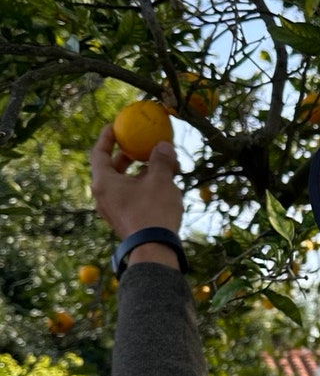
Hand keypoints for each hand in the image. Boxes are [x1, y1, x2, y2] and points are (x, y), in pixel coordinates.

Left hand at [90, 125, 184, 240]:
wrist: (153, 248)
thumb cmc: (153, 210)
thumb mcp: (161, 180)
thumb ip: (161, 160)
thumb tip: (163, 145)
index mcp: (104, 182)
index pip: (98, 153)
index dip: (106, 138)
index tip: (114, 127)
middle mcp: (102, 195)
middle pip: (110, 169)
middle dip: (127, 157)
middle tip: (139, 147)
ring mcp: (111, 210)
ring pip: (122, 184)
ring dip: (139, 173)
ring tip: (160, 168)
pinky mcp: (123, 220)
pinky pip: (128, 197)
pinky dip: (140, 188)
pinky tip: (160, 187)